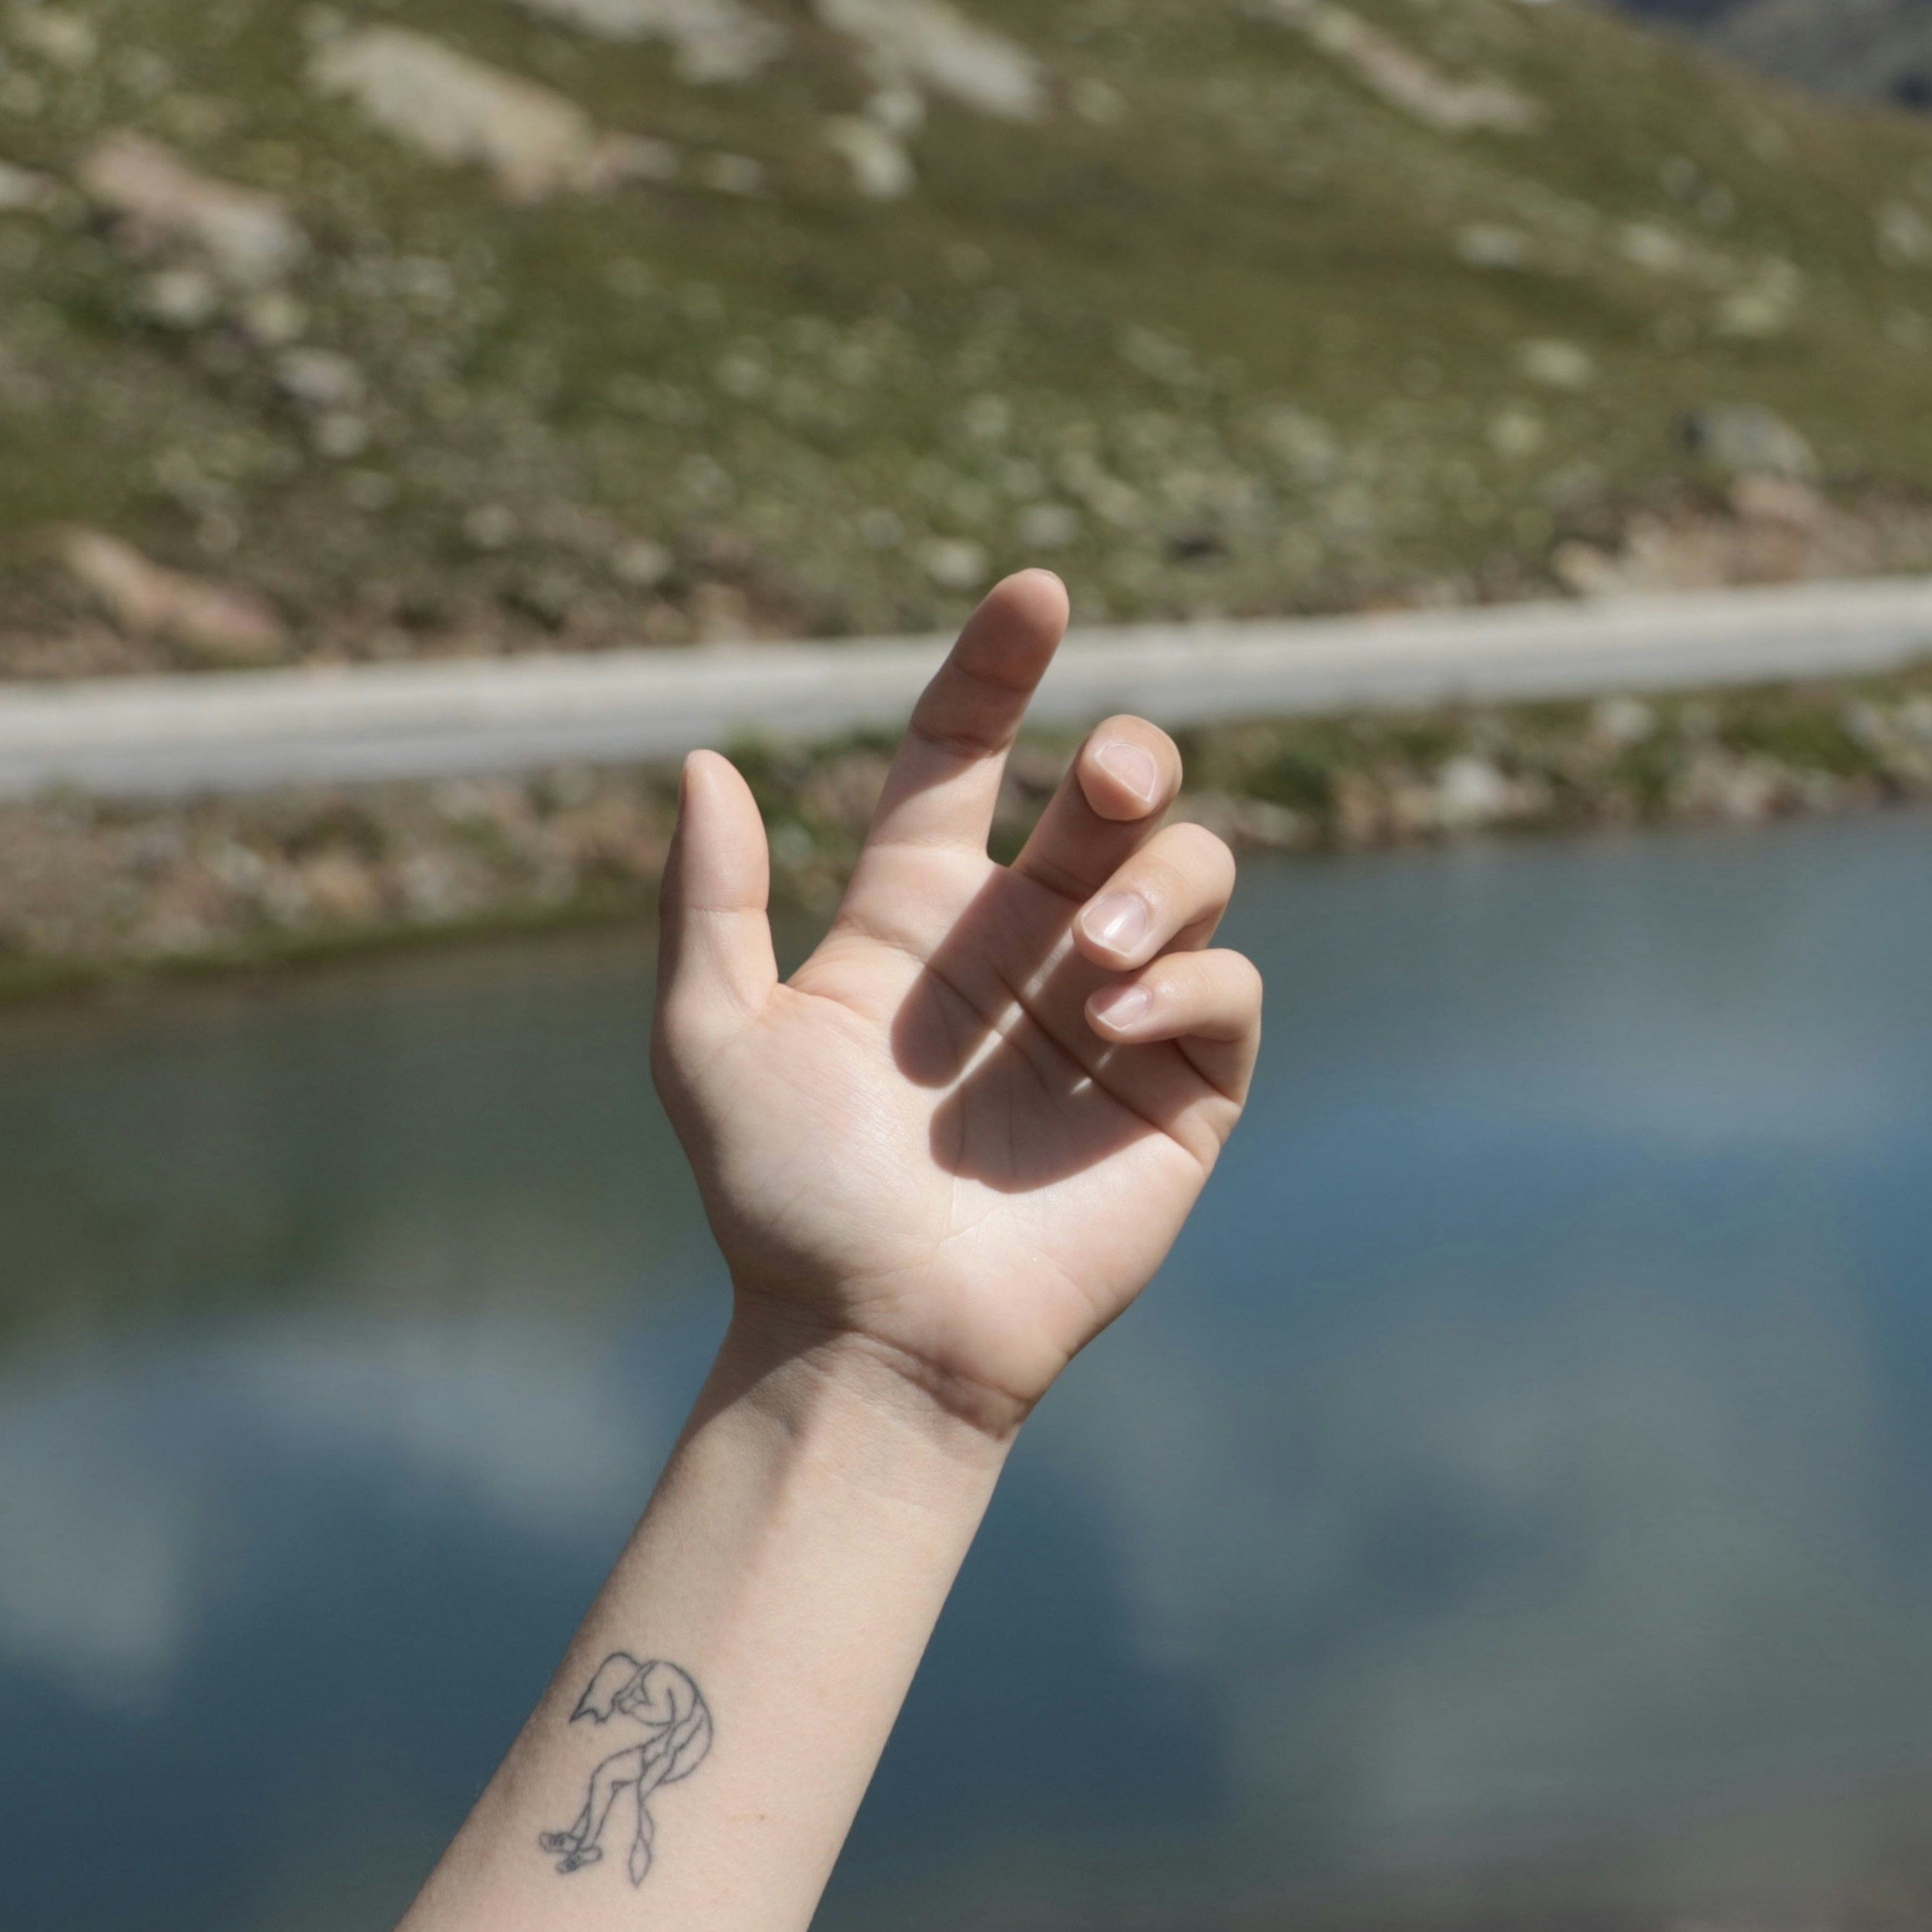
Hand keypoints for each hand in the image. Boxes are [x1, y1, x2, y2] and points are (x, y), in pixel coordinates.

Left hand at [651, 572, 1260, 1441]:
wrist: (877, 1338)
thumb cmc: (785, 1203)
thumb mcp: (711, 1040)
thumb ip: (711, 903)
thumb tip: (701, 759)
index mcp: (921, 915)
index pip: (968, 753)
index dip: (1001, 666)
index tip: (1037, 592)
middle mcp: (1030, 945)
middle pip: (1114, 798)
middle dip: (1130, 758)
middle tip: (1108, 782)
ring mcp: (1117, 1013)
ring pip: (1192, 873)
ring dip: (1160, 884)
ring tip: (1097, 959)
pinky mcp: (1185, 1088)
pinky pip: (1230, 989)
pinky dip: (1189, 981)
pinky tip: (1114, 1021)